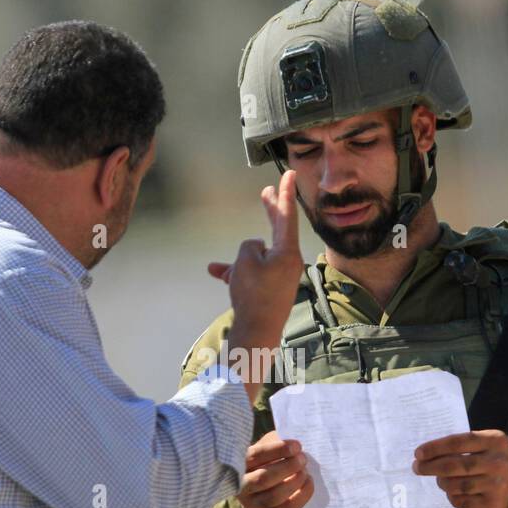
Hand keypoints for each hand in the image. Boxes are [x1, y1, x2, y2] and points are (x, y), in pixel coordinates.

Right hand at [209, 169, 302, 354]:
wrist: (256, 333)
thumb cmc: (253, 295)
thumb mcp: (246, 260)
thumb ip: (250, 246)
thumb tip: (256, 247)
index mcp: (288, 252)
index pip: (287, 215)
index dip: (286, 193)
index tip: (290, 173)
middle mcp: (288, 262)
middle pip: (278, 229)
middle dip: (269, 212)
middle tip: (266, 191)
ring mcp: (280, 276)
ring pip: (255, 257)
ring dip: (237, 261)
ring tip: (224, 273)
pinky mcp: (271, 289)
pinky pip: (252, 273)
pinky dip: (236, 273)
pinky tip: (217, 273)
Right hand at [238, 431, 313, 507]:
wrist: (255, 489)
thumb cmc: (263, 461)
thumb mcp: (264, 446)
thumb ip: (275, 441)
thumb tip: (294, 442)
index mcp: (238, 464)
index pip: (255, 456)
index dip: (278, 450)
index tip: (297, 446)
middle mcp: (241, 486)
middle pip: (263, 478)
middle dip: (288, 467)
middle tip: (303, 458)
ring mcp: (252, 505)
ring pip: (274, 496)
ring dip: (295, 481)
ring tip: (305, 471)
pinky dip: (302, 496)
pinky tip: (308, 482)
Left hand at [411, 430, 507, 507]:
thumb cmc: (499, 457)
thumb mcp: (490, 442)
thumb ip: (466, 444)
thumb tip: (430, 452)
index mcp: (494, 441)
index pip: (458, 443)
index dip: (435, 448)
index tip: (418, 453)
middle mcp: (496, 462)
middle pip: (454, 466)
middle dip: (430, 467)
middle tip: (417, 467)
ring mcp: (496, 485)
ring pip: (456, 485)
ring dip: (442, 482)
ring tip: (440, 479)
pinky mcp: (493, 504)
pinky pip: (462, 502)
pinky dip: (452, 496)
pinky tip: (453, 492)